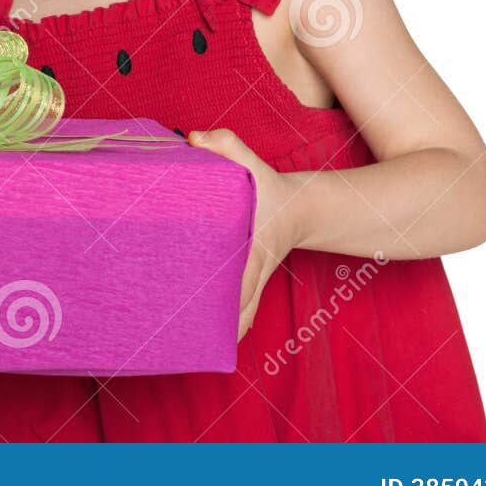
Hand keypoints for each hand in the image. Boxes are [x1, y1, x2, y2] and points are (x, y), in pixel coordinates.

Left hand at [187, 129, 304, 340]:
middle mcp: (257, 269)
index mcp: (257, 247)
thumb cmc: (270, 187)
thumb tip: (194, 139)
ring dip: (222, 331)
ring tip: (190, 346)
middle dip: (218, 326)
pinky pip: (241, 310)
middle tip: (185, 339)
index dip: (229, 302)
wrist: (301, 207)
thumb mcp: (251, 162)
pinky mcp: (251, 282)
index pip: (243, 280)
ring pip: (242, 315)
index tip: (208, 319)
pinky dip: (229, 326)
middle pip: (241, 308)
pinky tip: (204, 336)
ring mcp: (255, 280)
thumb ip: (225, 145)